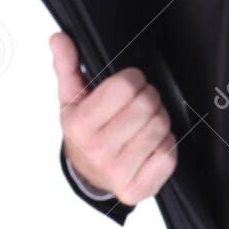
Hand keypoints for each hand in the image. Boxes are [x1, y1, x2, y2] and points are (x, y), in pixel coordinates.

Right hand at [50, 32, 177, 203]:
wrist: (87, 175)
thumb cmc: (84, 133)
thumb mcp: (71, 98)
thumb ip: (67, 65)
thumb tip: (59, 39)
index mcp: (79, 125)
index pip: (124, 87)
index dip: (133, 79)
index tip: (129, 83)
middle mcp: (98, 150)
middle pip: (147, 105)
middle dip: (148, 97)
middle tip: (139, 102)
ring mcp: (118, 172)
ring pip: (162, 128)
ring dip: (159, 119)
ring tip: (144, 122)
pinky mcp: (138, 189)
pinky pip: (169, 155)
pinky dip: (166, 145)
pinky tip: (150, 143)